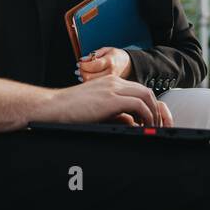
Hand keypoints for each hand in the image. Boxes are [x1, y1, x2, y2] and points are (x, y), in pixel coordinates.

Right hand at [51, 76, 173, 127]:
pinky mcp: (111, 99)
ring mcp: (112, 88)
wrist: (52, 106)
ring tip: (154, 127)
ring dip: (154, 113)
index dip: (149, 105)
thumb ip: (113, 112)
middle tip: (158, 125)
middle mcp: (113, 82)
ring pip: (146, 95)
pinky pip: (139, 104)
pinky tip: (144, 127)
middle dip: (156, 108)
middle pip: (146, 91)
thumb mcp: (96, 108)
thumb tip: (130, 122)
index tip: (151, 120)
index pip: (138, 90)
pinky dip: (146, 116)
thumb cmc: (69, 110)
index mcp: (109, 82)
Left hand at [77, 46, 131, 81]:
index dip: (83, 65)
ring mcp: (110, 82)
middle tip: (79, 68)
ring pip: (91, 83)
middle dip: (81, 72)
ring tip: (82, 72)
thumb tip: (82, 60)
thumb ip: (93, 55)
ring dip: (83, 78)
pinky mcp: (109, 87)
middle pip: (90, 77)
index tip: (79, 63)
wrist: (128, 65)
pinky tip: (88, 77)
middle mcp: (110, 73)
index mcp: (110, 62)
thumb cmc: (115, 56)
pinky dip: (88, 82)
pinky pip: (95, 86)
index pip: (92, 66)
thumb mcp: (106, 50)